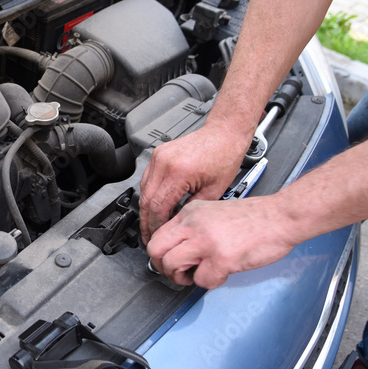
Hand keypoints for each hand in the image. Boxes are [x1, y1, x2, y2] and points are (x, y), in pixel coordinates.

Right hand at [139, 125, 248, 242]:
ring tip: (150, 223)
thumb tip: (177, 222)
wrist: (223, 133)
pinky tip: (154, 204)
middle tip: (147, 236)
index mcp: (179, 172)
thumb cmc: (224, 156)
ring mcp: (159, 157)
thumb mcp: (214, 191)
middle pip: (145, 199)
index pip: (159, 206)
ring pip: (143, 189)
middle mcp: (164, 163)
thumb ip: (192, 208)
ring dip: (146, 208)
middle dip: (146, 221)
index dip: (156, 225)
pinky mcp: (158, 154)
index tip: (158, 236)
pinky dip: (149, 193)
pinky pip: (147, 178)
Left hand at [146, 197, 298, 288]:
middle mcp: (193, 224)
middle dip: (163, 268)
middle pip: (156, 251)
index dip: (160, 254)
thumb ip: (193, 228)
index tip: (168, 262)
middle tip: (178, 274)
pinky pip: (202, 280)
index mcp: (190, 213)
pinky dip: (211, 282)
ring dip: (182, 278)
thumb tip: (178, 249)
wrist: (281, 217)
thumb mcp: (213, 213)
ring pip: (171, 265)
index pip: (157, 235)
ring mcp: (205, 241)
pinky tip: (222, 273)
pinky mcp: (221, 258)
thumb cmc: (255, 218)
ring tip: (199, 275)